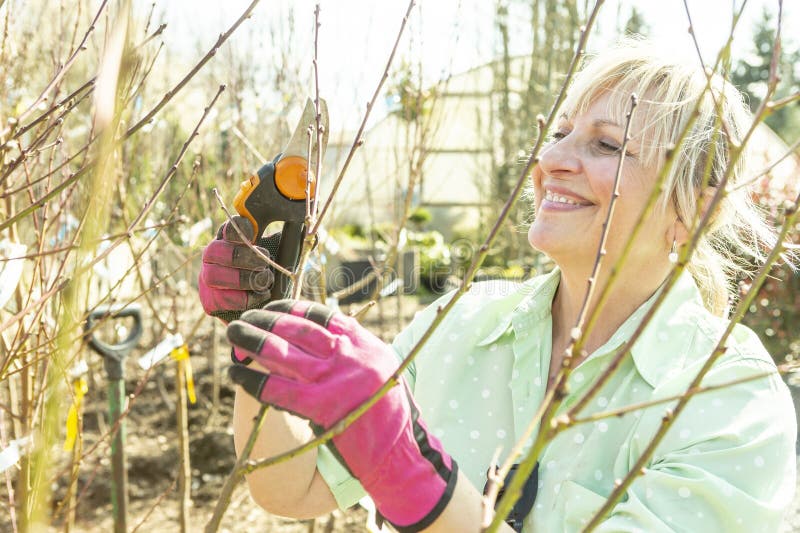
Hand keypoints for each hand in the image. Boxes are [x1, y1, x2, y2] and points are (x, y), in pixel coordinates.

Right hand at [198, 216, 278, 322]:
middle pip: (212, 251)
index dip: (238, 228)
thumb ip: (286, 240)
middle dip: (241, 257)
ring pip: (213, 276)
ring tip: (265, 280)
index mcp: (229, 239)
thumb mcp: (281, 254)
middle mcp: (213, 257)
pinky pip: (220, 299)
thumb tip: (299, 228)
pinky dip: (244, 299)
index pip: (227, 228)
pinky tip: (262, 295)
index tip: (253, 230)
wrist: (267, 304)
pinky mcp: (210, 301)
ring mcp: (208, 279)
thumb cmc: (273, 273)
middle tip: (263, 263)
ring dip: (242, 279)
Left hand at [227, 300, 457, 531]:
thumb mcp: (381, 371)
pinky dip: (252, 379)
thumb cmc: (389, 418)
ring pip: (283, 352)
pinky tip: (235, 373)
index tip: (273, 307)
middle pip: (298, 328)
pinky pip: (277, 388)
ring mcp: (336, 380)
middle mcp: (351, 356)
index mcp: (366, 344)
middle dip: (266, 319)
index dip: (293, 308)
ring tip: (234, 334)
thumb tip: (319, 339)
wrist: (400, 456)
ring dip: (253, 340)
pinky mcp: (322, 407)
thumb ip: (354, 353)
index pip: (324, 315)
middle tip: (244, 317)